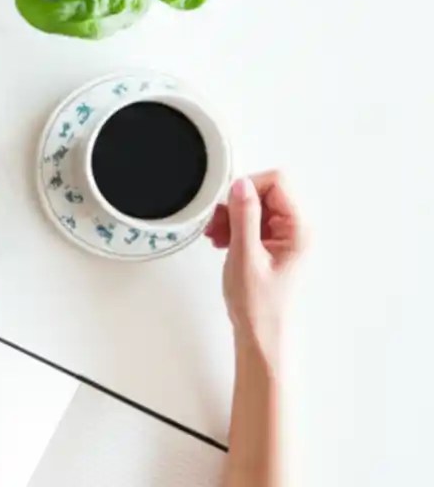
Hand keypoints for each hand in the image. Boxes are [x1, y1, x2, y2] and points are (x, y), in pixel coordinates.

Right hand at [204, 172, 305, 365]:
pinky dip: (234, 227)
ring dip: (232, 216)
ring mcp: (284, 238)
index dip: (248, 188)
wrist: (259, 332)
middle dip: (236, 204)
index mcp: (298, 230)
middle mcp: (295, 230)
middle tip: (218, 224)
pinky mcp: (272, 245)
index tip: (227, 204)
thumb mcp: (245, 255)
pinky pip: (252, 222)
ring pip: (255, 207)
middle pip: (264, 193)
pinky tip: (223, 241)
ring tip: (217, 236)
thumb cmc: (258, 304)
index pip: (276, 183)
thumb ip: (244, 216)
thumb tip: (240, 185)